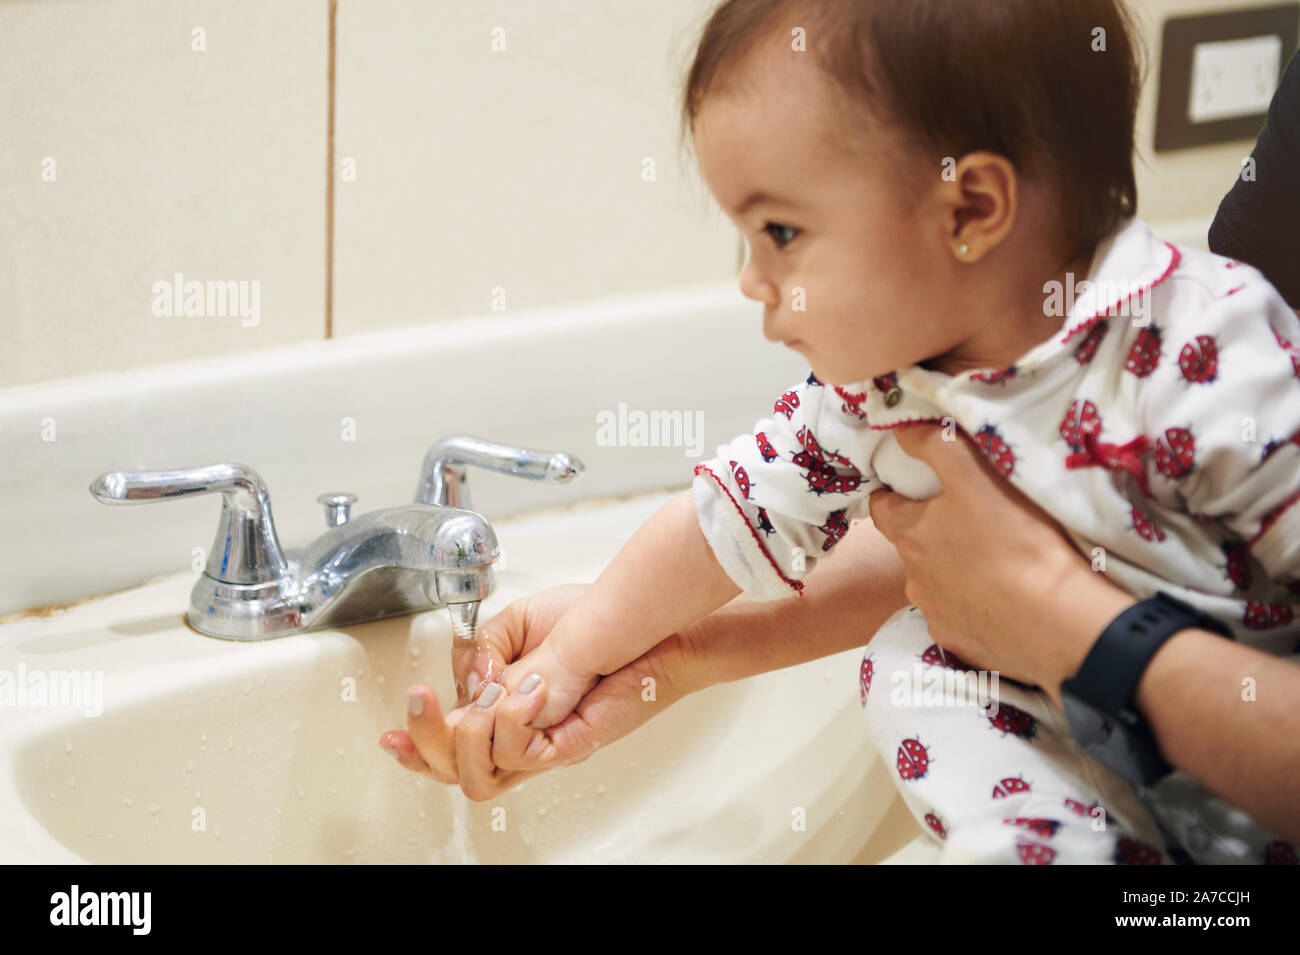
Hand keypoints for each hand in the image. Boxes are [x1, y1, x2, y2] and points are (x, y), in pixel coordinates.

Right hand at [378, 584, 693, 799]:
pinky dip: (510, 722)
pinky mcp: (569, 744)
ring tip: (487, 697)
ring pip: (480, 777)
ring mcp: (543, 744)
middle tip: (422, 704)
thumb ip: (485, 652)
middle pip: (454, 771)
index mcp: (501, 708)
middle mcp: (519, 735)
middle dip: (426, 741)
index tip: (391, 732)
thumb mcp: (521, 622)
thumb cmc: (596, 620)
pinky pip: (520, 756)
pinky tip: (530, 688)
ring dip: (467, 735)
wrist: (645, 621)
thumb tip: (471, 685)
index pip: (448, 748)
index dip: (414, 746)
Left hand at [867, 424, 1133, 704]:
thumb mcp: (976, 475)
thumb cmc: (1015, 539)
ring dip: (951, 573)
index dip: (893, 495)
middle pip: (911, 547)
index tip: (909, 488)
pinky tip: (1000, 602)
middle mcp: (913, 577)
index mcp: (911, 534)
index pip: (882, 509)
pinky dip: (972, 609)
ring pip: (934, 585)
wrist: (1055, 622)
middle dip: (929, 533)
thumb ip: (936, 446)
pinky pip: (959, 620)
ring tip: (990, 564)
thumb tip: (901, 430)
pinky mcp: (961, 644)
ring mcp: (935, 615)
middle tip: (966, 522)